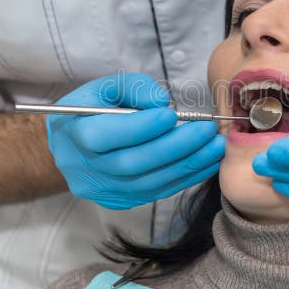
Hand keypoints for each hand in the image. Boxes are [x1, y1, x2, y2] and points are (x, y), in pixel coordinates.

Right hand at [47, 73, 223, 208]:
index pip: (104, 136)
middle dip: (174, 147)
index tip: (172, 115)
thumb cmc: (92, 108)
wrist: (73, 144)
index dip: (140, 127)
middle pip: (132, 163)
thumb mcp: (104, 87)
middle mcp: (85, 168)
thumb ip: (132, 87)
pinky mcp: (121, 201)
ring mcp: (103, 190)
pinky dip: (185, 177)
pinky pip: (157, 192)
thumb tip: (161, 102)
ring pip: (148, 183)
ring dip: (187, 164)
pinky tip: (207, 162)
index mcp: (73, 134)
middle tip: (206, 130)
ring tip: (215, 146)